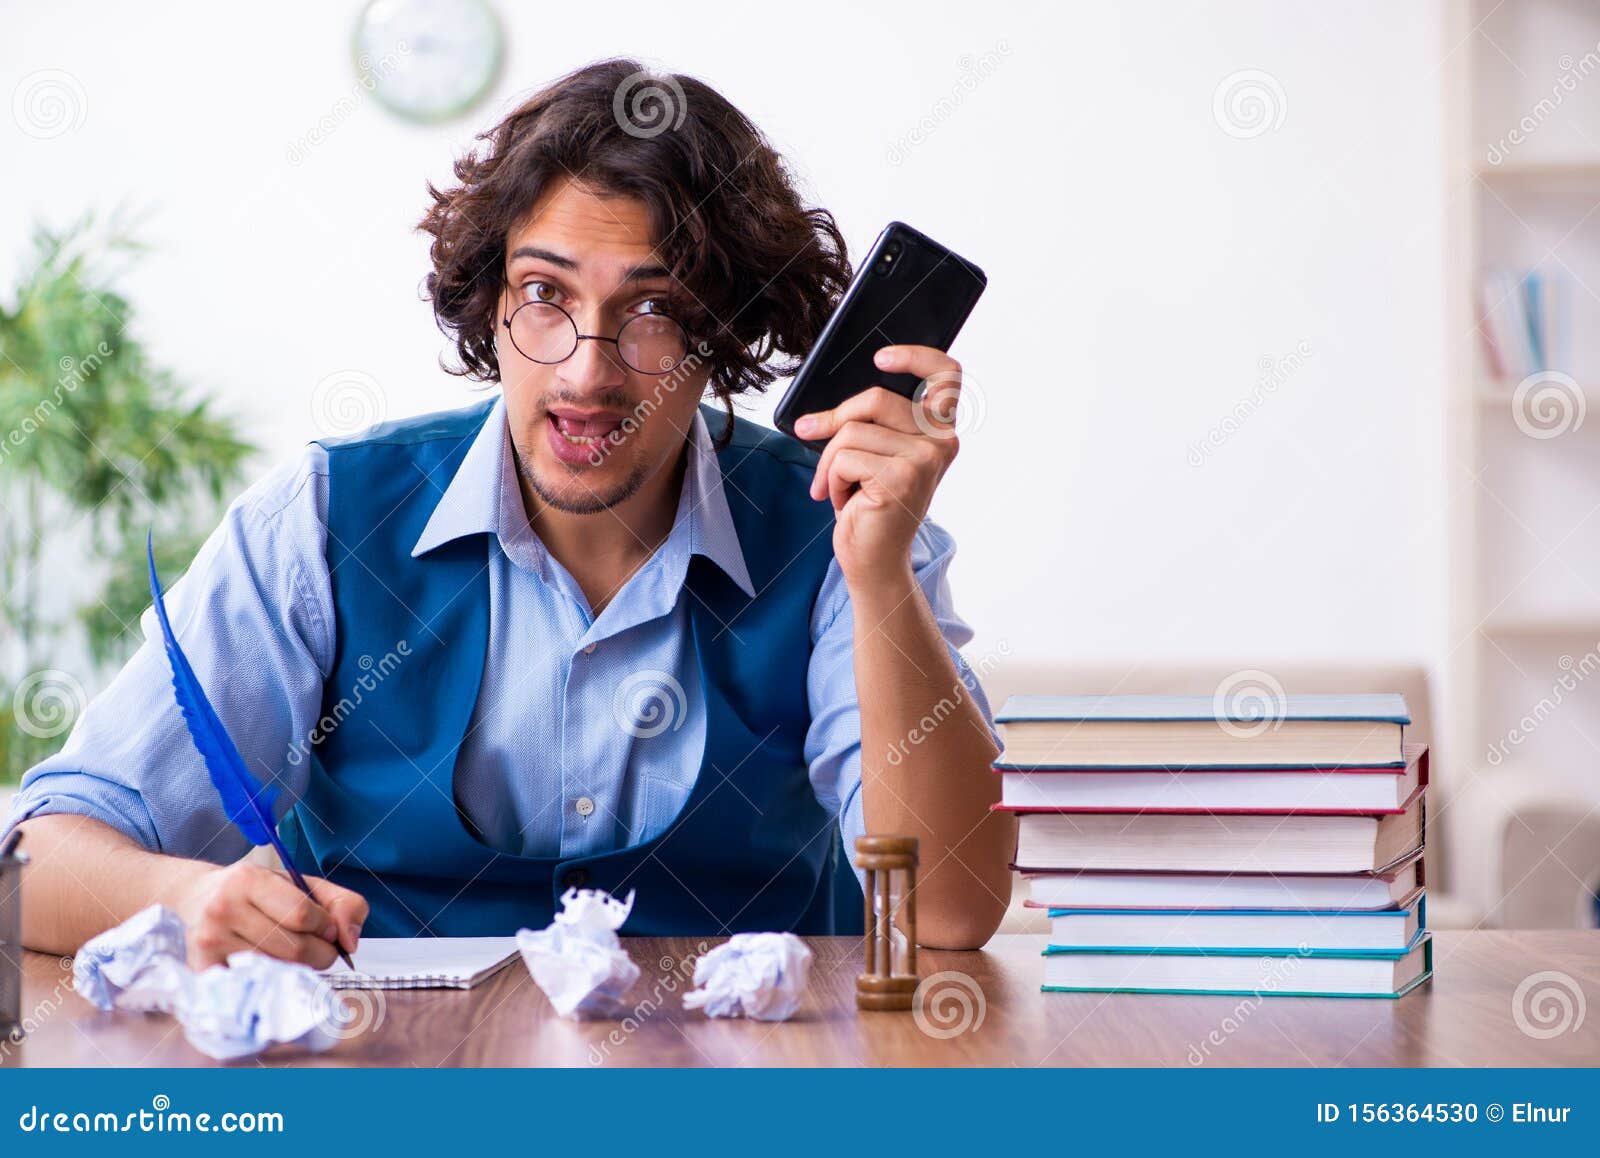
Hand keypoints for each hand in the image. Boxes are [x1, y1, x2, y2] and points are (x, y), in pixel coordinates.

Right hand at [171, 861, 367, 969]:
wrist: (194, 900)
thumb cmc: (256, 893)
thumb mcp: (300, 883)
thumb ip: (341, 903)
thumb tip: (351, 942)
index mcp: (248, 880)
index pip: (302, 914)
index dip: (326, 927)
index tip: (326, 928)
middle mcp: (222, 910)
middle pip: (293, 949)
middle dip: (320, 953)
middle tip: (318, 948)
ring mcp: (209, 943)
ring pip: (277, 971)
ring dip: (298, 970)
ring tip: (291, 954)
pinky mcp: (202, 971)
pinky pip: (256, 987)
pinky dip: (273, 982)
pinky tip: (269, 967)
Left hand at [794, 345, 963, 584]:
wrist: (873, 559)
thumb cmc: (871, 505)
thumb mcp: (874, 454)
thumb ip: (870, 423)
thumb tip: (821, 411)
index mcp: (940, 431)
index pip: (945, 374)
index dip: (915, 356)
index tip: (880, 359)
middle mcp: (941, 442)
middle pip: (875, 398)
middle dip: (834, 419)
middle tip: (808, 431)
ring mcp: (924, 460)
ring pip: (852, 430)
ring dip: (830, 461)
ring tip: (839, 486)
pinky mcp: (900, 478)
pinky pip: (843, 457)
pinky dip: (830, 479)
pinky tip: (844, 501)